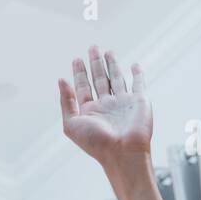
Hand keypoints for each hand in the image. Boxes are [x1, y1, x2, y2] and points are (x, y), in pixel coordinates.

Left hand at [57, 46, 152, 171]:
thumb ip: (66, 101)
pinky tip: (134, 65)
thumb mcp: (71, 123)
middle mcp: (106, 106)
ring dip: (112, 65)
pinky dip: (137, 74)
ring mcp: (123, 103)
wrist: (123, 152)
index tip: (76, 59)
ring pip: (116, 78)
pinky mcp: (139, 101)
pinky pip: (139, 84)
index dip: (79, 73)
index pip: (83, 87)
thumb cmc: (96, 142)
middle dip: (95, 63)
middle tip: (92, 47)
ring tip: (107, 51)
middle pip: (99, 79)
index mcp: (90, 111)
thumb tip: (60, 80)